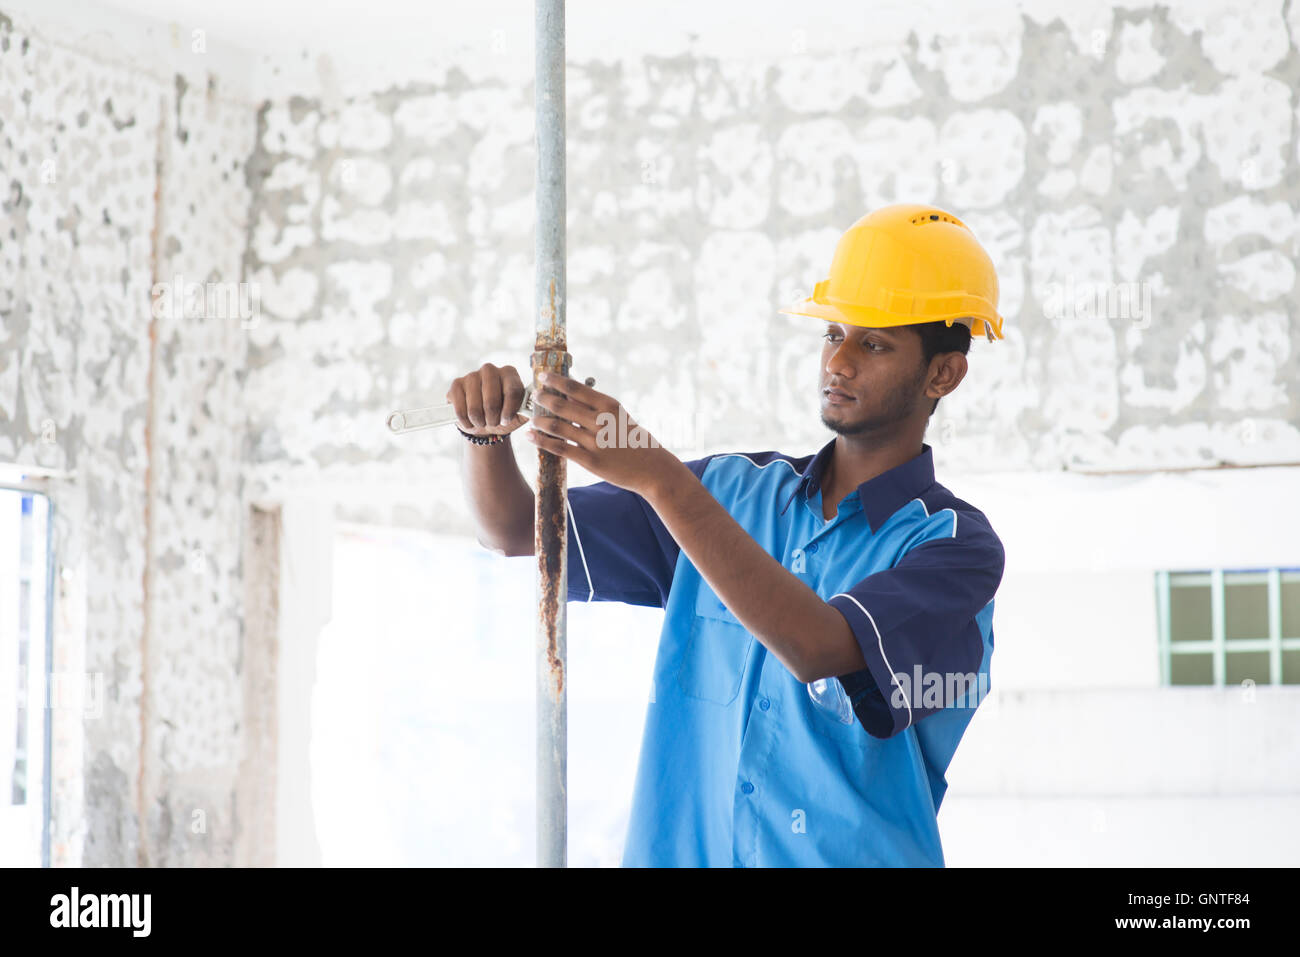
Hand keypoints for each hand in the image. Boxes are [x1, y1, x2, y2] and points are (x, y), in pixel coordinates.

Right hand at [445, 363, 528, 436]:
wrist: (483, 421)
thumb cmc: (504, 416)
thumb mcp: (519, 415)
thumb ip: (528, 410)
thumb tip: (533, 406)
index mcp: (510, 373)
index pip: (512, 391)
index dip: (509, 410)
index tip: (506, 420)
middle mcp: (490, 370)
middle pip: (492, 400)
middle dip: (493, 419)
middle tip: (494, 423)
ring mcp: (472, 375)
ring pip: (475, 408)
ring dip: (480, 422)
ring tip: (483, 422)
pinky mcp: (456, 384)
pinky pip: (460, 410)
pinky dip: (466, 422)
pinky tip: (470, 421)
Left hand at [524, 372, 680, 496]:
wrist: (652, 468)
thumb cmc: (635, 440)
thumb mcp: (620, 417)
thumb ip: (596, 408)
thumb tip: (570, 396)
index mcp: (609, 406)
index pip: (576, 388)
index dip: (556, 380)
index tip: (543, 376)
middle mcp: (600, 421)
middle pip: (562, 405)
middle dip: (543, 399)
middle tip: (534, 395)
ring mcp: (594, 442)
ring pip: (557, 427)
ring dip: (539, 421)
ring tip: (531, 418)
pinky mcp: (590, 461)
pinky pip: (560, 448)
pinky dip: (542, 441)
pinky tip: (531, 437)